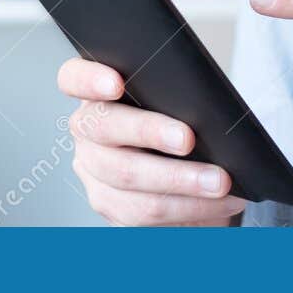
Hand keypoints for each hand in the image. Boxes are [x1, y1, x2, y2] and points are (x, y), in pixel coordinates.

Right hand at [57, 57, 247, 225]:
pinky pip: (144, 214)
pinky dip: (189, 207)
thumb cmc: (178, 122)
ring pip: (127, 179)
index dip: (89, 80)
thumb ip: (174, 93)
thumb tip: (204, 102)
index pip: (73, 78)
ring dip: (180, 182)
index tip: (115, 84)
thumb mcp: (174, 100)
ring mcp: (94, 173)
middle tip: (188, 138)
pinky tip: (218, 201)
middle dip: (150, 133)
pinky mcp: (112, 208)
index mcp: (96, 93)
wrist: (187, 166)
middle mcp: (86, 133)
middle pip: (104, 129)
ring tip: (219, 181)